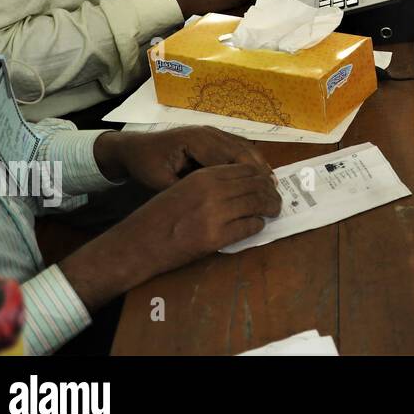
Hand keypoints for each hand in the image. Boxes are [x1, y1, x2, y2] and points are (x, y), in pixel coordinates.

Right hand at [58, 163, 280, 309]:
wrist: (136, 243)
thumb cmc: (158, 216)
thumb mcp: (182, 187)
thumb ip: (209, 182)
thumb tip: (243, 184)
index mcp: (203, 176)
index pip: (246, 169)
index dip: (262, 176)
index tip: (268, 183)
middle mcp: (211, 191)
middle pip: (256, 185)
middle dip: (270, 191)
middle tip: (276, 199)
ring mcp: (214, 214)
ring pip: (257, 204)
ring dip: (270, 207)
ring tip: (273, 211)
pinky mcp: (215, 237)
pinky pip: (249, 227)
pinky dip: (257, 225)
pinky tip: (257, 225)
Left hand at [94, 127, 270, 190]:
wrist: (134, 147)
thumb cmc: (146, 165)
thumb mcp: (160, 182)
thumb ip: (185, 189)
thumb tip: (211, 205)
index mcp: (196, 141)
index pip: (230, 159)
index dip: (248, 176)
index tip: (262, 193)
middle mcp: (208, 132)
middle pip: (242, 150)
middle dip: (260, 171)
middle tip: (274, 191)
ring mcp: (211, 131)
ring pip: (243, 146)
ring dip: (258, 165)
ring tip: (271, 184)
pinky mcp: (212, 135)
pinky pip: (237, 145)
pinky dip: (250, 159)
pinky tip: (258, 173)